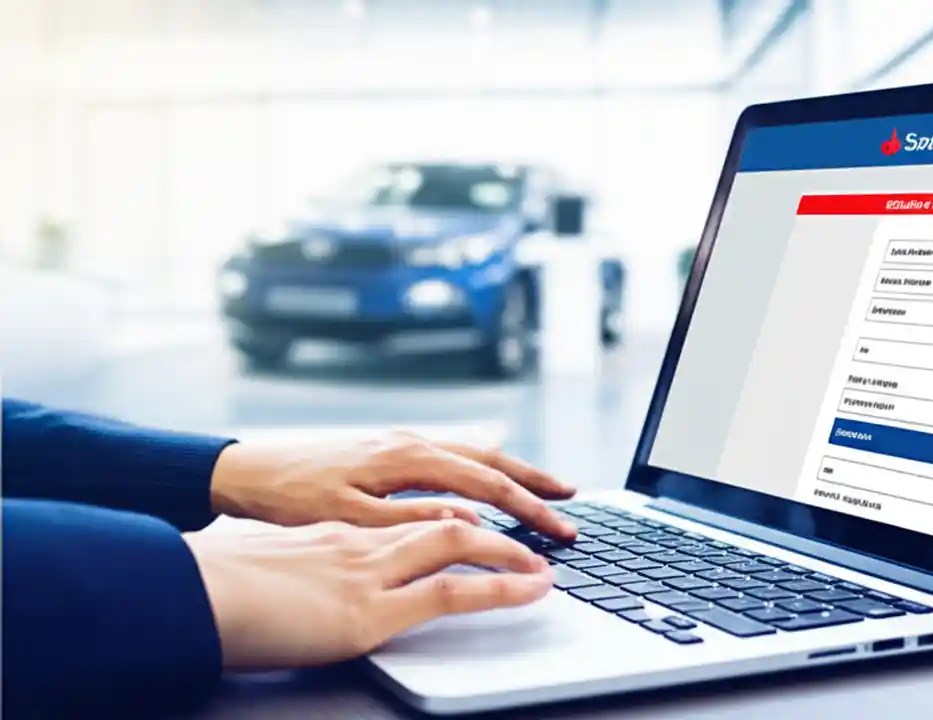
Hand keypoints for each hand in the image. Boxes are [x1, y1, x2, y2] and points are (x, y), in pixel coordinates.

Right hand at [185, 519, 553, 668]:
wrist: (188, 592)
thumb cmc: (227, 579)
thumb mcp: (289, 551)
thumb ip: (335, 548)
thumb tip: (362, 555)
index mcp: (345, 521)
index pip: (425, 495)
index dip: (476, 496)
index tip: (512, 501)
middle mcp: (364, 531)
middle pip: (453, 503)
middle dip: (512, 508)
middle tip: (554, 520)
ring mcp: (368, 565)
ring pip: (459, 538)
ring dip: (512, 545)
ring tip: (548, 555)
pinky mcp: (367, 607)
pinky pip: (446, 587)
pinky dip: (494, 583)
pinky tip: (525, 584)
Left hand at [210, 431, 576, 538]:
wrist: (247, 471)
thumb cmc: (291, 497)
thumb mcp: (349, 518)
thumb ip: (410, 518)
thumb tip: (466, 515)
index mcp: (407, 457)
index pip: (486, 483)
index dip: (528, 508)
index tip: (560, 528)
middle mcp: (412, 441)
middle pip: (491, 459)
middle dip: (535, 483)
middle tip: (573, 503)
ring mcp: (403, 441)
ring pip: (475, 452)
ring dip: (515, 471)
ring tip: (548, 487)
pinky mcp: (391, 448)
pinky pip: (454, 452)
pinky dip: (486, 464)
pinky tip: (492, 470)